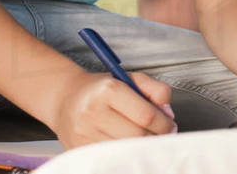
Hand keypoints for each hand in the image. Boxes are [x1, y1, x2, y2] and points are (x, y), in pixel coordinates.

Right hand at [50, 70, 176, 148]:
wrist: (65, 99)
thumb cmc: (102, 89)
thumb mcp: (130, 78)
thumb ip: (156, 89)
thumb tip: (167, 113)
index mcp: (108, 90)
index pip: (145, 115)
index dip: (164, 124)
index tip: (170, 125)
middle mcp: (93, 111)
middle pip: (136, 136)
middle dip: (156, 137)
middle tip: (162, 135)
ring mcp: (84, 133)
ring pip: (124, 150)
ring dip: (141, 147)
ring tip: (146, 139)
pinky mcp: (78, 149)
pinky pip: (110, 158)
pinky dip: (125, 154)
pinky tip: (129, 146)